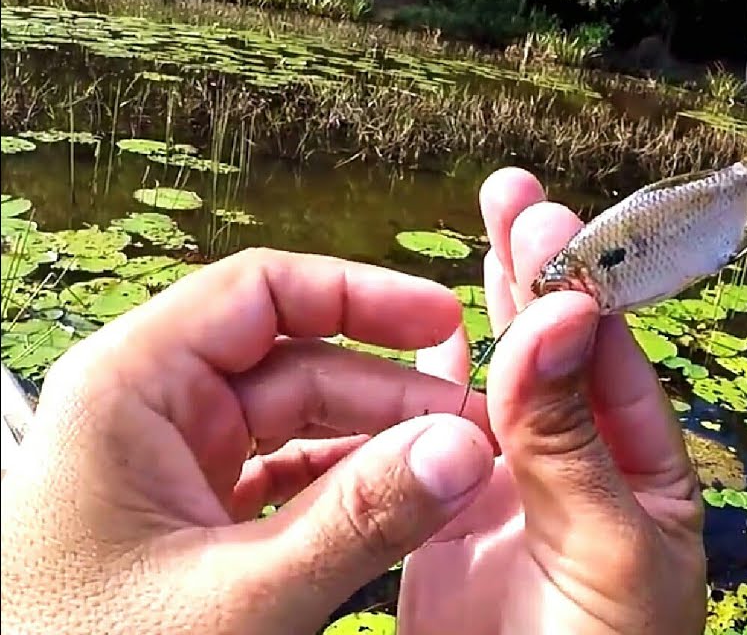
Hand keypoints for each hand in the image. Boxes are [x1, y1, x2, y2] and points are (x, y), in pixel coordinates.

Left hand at [0, 248, 496, 633]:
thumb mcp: (238, 598)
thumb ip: (358, 519)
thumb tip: (459, 449)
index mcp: (130, 391)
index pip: (260, 293)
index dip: (361, 296)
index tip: (440, 318)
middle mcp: (148, 414)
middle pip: (294, 361)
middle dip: (391, 391)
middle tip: (471, 426)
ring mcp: (168, 468)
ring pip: (295, 423)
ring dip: (376, 444)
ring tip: (450, 467)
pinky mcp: (186, 520)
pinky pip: (282, 479)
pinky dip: (344, 488)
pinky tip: (399, 503)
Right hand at [398, 167, 706, 633]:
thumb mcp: (608, 552)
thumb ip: (574, 440)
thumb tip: (565, 317)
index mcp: (642, 466)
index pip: (609, 354)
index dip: (579, 284)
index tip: (546, 221)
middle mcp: (583, 463)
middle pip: (558, 348)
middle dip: (540, 270)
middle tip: (514, 190)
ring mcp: (515, 487)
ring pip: (499, 379)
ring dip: (493, 305)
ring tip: (487, 226)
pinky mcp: (453, 516)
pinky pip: (442, 434)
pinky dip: (434, 380)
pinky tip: (432, 328)